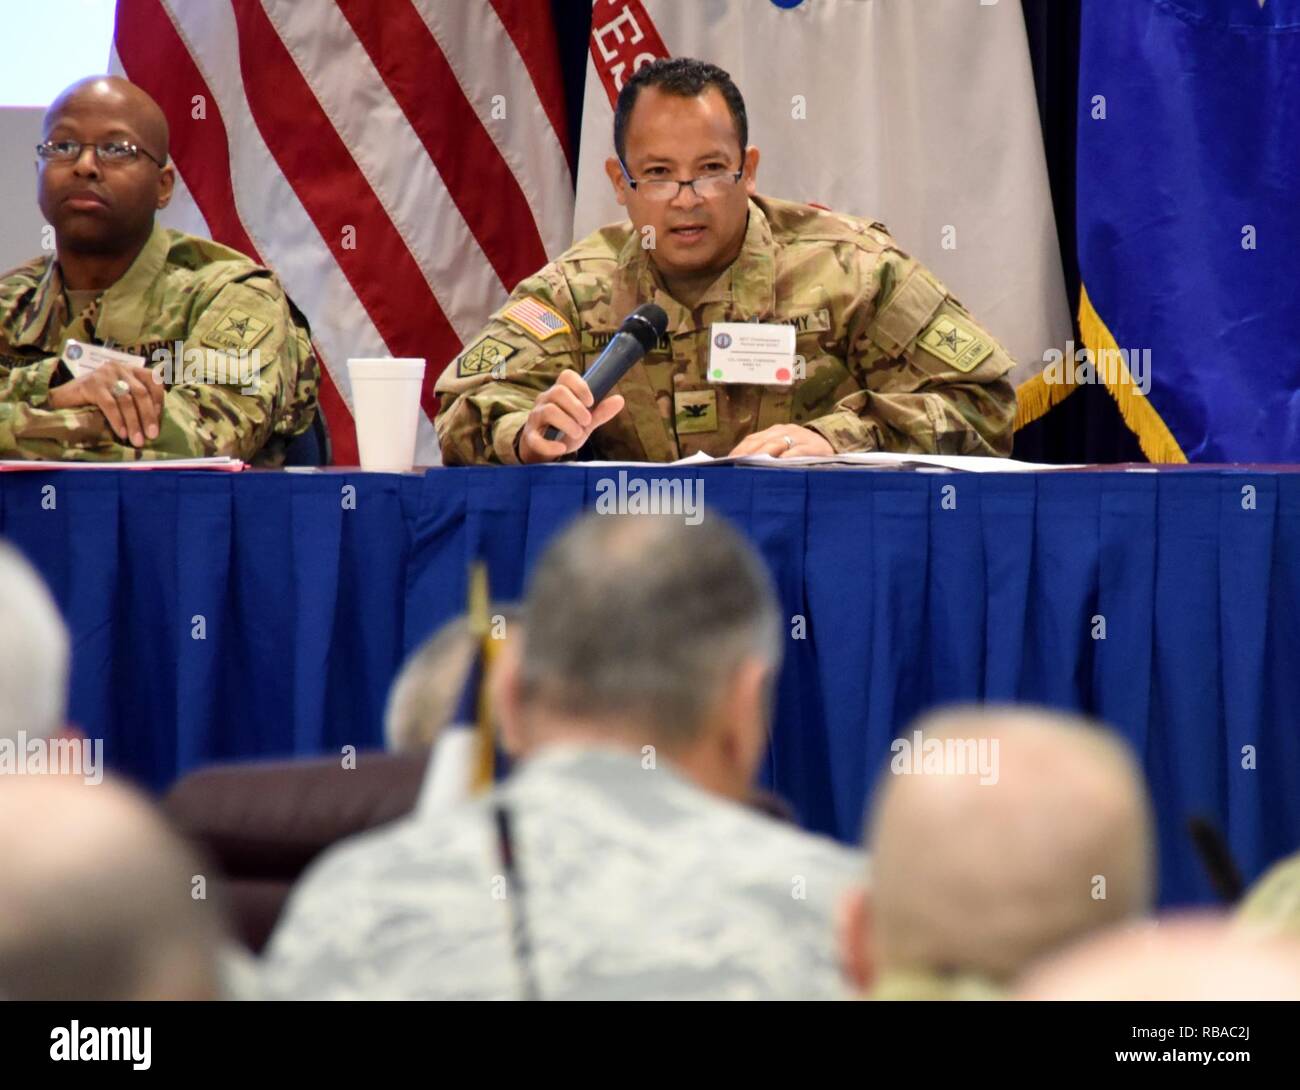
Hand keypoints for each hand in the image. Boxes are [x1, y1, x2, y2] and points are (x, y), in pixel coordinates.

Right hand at [47, 361, 164, 447]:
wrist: (62, 398)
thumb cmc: (95, 400)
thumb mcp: (120, 397)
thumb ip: (136, 402)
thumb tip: (154, 424)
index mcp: (130, 370)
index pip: (153, 381)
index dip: (159, 401)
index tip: (159, 420)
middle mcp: (119, 368)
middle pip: (141, 393)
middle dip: (148, 416)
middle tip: (152, 436)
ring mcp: (105, 375)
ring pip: (126, 400)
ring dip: (134, 423)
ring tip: (137, 440)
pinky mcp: (91, 384)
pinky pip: (109, 405)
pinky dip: (118, 421)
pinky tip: (122, 433)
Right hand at [518, 369, 624, 463]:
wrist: (545, 451)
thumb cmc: (565, 431)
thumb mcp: (585, 422)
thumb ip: (600, 412)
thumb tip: (620, 399)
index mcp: (559, 393)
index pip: (566, 376)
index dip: (581, 386)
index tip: (591, 401)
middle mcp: (545, 401)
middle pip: (558, 392)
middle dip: (577, 407)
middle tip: (587, 421)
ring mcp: (535, 418)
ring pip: (548, 411)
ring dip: (568, 423)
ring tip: (578, 433)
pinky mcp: (530, 437)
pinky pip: (536, 438)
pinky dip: (551, 445)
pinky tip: (562, 448)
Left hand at [727, 424, 833, 458]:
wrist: (831, 448)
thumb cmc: (801, 454)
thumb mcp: (781, 451)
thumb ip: (763, 456)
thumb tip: (738, 467)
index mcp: (773, 432)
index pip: (752, 439)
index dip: (740, 451)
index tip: (728, 463)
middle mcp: (785, 431)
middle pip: (762, 441)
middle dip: (749, 454)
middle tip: (737, 468)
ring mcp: (800, 437)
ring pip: (778, 444)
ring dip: (764, 455)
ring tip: (752, 466)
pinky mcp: (814, 447)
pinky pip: (798, 451)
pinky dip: (787, 457)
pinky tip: (778, 464)